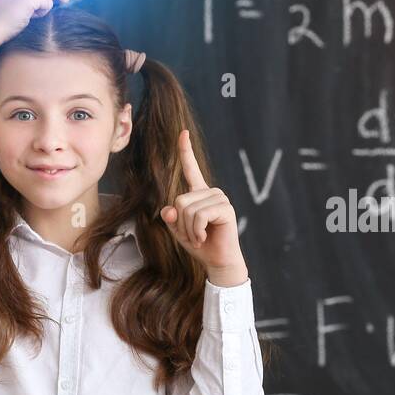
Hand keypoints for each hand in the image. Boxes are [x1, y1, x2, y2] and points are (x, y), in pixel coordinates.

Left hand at [160, 129, 247, 285]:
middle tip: (193, 235)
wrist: (218, 262)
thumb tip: (168, 209)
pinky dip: (196, 231)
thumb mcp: (179, 230)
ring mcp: (220, 199)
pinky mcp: (225, 209)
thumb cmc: (201, 245)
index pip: (191, 169)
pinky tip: (204, 237)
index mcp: (200, 193)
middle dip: (180, 223)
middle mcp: (211, 192)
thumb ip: (171, 218)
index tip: (183, 132)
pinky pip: (199, 216)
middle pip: (180, 200)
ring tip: (199, 238)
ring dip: (188, 230)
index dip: (186, 151)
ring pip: (187, 209)